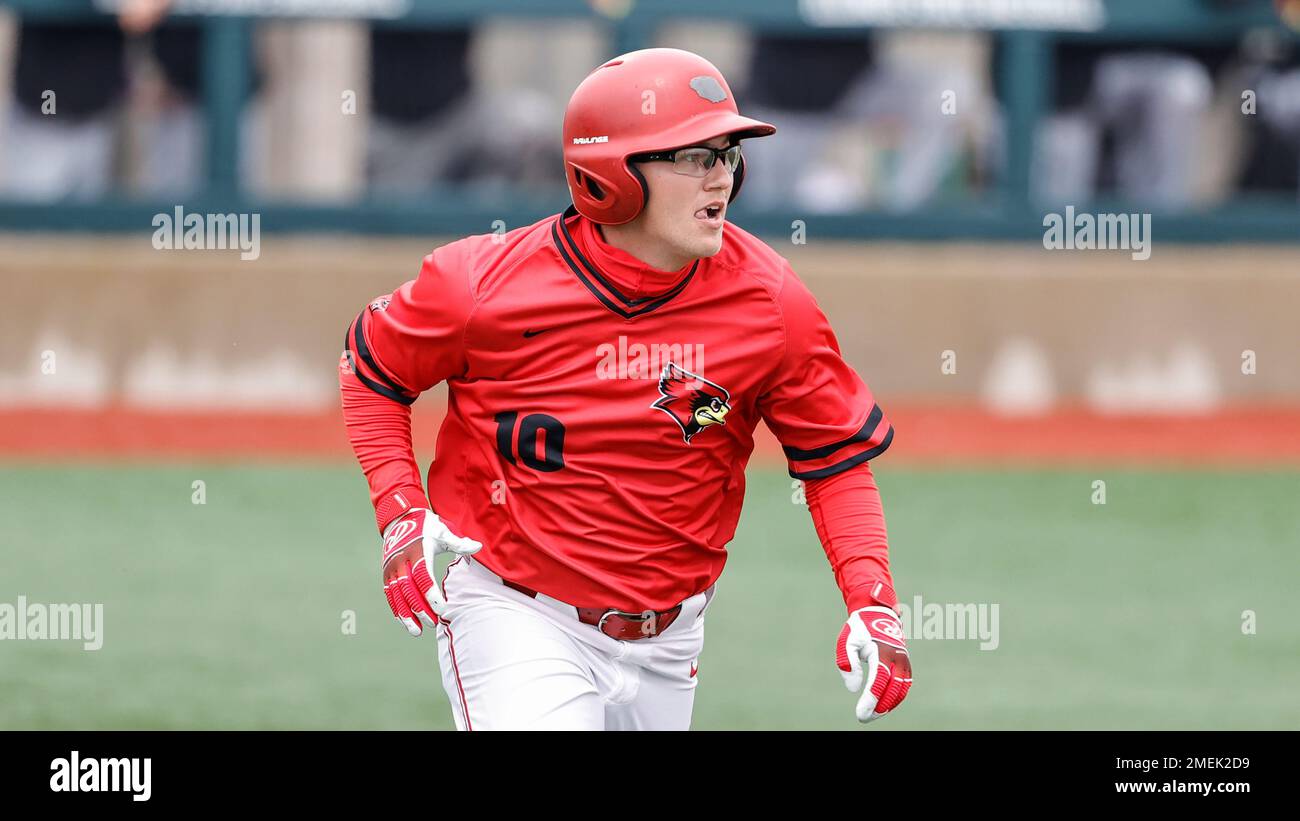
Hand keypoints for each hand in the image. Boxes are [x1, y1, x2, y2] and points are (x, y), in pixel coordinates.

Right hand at [381, 508, 481, 635]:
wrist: (401, 518)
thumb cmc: (428, 527)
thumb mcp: (444, 531)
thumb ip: (459, 543)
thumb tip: (477, 548)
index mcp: (417, 551)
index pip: (423, 576)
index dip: (432, 594)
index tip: (442, 609)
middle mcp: (401, 560)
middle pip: (409, 589)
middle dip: (420, 609)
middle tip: (433, 623)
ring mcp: (391, 567)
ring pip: (396, 595)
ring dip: (405, 614)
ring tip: (416, 631)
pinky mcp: (386, 573)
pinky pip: (390, 595)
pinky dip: (396, 609)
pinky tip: (405, 622)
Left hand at [836, 606, 911, 722]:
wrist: (878, 613)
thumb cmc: (859, 629)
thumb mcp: (847, 641)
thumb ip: (848, 663)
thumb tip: (853, 688)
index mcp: (882, 650)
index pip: (878, 680)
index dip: (870, 699)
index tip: (861, 714)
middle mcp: (897, 656)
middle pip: (892, 689)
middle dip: (879, 706)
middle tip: (864, 717)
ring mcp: (904, 660)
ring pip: (901, 689)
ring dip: (888, 704)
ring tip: (873, 714)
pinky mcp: (906, 664)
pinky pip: (904, 685)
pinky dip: (896, 697)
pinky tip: (883, 705)